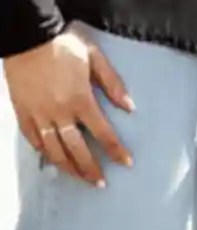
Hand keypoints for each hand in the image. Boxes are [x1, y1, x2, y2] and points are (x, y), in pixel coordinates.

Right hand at [3, 25, 133, 187]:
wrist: (27, 34)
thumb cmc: (63, 45)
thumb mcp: (95, 58)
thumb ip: (113, 84)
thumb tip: (130, 108)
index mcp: (81, 100)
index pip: (103, 134)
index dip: (116, 151)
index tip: (127, 163)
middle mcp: (59, 112)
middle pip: (77, 149)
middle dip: (90, 168)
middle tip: (100, 183)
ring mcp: (38, 113)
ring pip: (53, 149)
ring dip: (68, 166)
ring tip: (79, 178)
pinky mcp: (21, 110)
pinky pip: (31, 138)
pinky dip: (42, 152)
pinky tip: (52, 160)